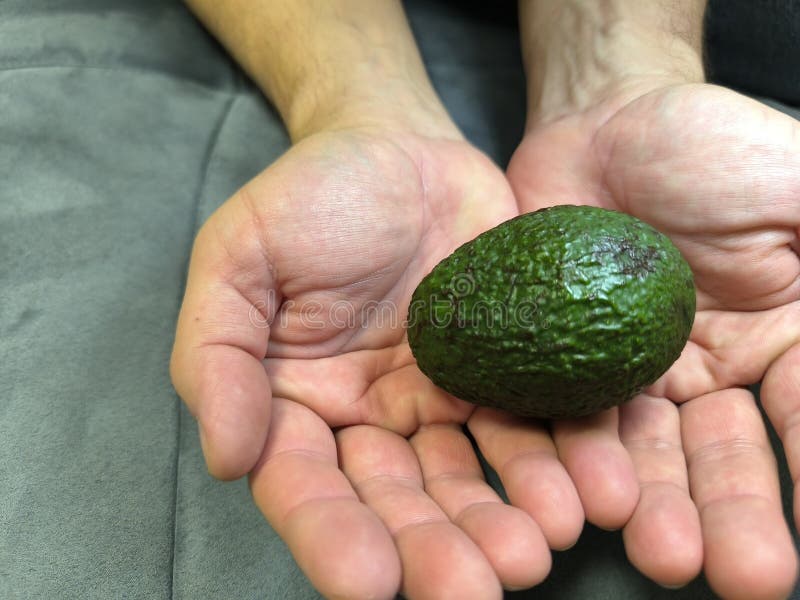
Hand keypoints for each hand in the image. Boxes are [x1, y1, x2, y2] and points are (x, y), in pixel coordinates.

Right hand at [171, 124, 588, 598]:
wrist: (397, 144)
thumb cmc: (308, 197)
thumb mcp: (238, 260)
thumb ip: (216, 354)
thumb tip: (225, 457)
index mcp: (297, 405)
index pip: (306, 486)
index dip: (332, 536)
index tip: (366, 584)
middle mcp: (371, 419)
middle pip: (400, 499)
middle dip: (434, 547)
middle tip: (475, 591)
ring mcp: (444, 397)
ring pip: (472, 473)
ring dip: (504, 517)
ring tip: (537, 550)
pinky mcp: (506, 368)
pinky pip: (533, 419)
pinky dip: (560, 459)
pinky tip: (588, 492)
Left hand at [508, 82, 799, 597]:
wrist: (599, 120)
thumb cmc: (709, 143)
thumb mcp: (797, 189)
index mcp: (781, 339)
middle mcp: (709, 370)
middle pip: (723, 453)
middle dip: (731, 513)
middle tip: (740, 575)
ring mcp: (630, 370)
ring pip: (643, 450)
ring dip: (654, 505)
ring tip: (659, 554)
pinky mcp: (561, 359)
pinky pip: (565, 412)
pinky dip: (572, 458)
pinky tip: (579, 499)